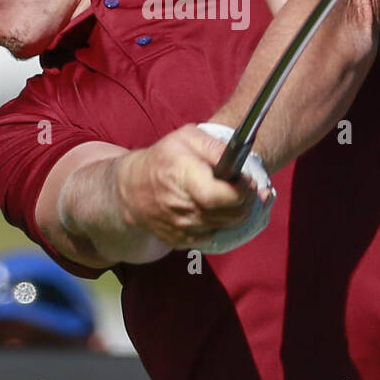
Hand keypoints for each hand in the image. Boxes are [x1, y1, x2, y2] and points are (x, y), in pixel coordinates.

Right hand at [116, 124, 259, 247]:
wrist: (132, 189)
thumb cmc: (163, 158)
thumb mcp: (186, 137)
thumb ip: (215, 147)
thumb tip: (238, 162)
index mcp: (183, 176)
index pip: (221, 195)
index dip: (242, 190)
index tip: (247, 180)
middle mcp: (182, 206)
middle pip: (231, 214)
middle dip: (248, 200)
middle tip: (247, 187)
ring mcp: (181, 228)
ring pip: (227, 226)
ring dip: (238, 212)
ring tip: (233, 195)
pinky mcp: (181, 241)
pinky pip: (214, 234)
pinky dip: (222, 223)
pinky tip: (217, 209)